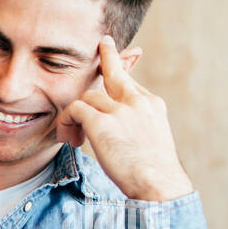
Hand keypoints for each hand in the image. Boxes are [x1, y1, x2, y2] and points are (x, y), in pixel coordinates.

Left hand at [57, 35, 193, 202]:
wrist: (160, 185)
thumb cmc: (155, 175)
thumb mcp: (152, 143)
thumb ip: (138, 129)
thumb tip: (124, 134)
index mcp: (152, 105)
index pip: (130, 83)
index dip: (118, 78)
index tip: (116, 67)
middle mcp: (138, 102)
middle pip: (116, 72)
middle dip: (108, 56)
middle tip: (103, 44)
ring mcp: (121, 110)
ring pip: (87, 97)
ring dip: (75, 116)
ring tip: (74, 137)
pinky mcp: (103, 122)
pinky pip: (75, 109)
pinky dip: (68, 122)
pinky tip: (70, 139)